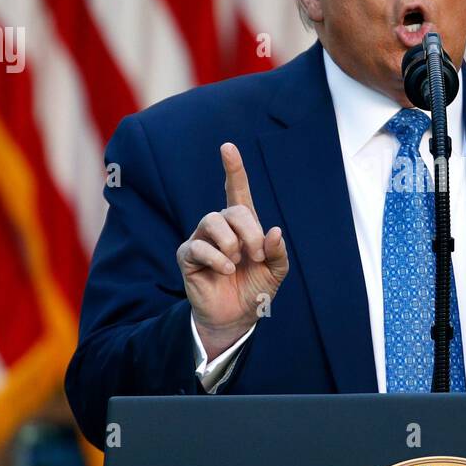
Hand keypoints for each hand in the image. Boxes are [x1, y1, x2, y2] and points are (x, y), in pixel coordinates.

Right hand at [177, 143, 288, 358]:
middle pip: (233, 210)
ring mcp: (202, 240)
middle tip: (256, 255)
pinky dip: (216, 258)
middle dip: (250, 232)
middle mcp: (222, 227)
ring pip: (211, 220)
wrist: (236, 318)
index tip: (228, 147)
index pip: (237, 191)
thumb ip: (277, 252)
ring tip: (237, 261)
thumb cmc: (255, 290)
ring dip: (230, 242)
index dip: (234, 169)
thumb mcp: (275, 272)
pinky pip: (198, 246)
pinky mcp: (188, 256)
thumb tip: (274, 230)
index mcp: (244, 226)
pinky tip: (226, 270)